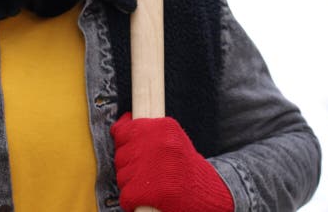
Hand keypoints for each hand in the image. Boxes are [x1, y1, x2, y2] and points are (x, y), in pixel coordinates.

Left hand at [110, 113, 233, 211]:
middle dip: (129, 165)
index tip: (132, 148)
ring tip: (153, 183)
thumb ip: (146, 132)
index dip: (124, 142)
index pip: (124, 130)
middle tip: (150, 171)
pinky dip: (132, 201)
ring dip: (131, 183)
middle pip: (121, 155)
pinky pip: (126, 196)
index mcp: (164, 126)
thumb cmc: (185, 166)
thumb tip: (117, 128)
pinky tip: (146, 198)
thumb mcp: (172, 139)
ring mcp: (154, 167)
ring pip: (122, 176)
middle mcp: (158, 142)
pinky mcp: (151, 191)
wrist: (209, 191)